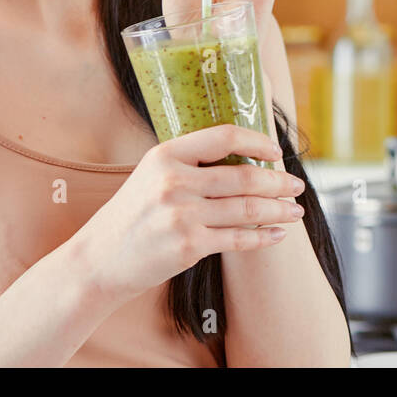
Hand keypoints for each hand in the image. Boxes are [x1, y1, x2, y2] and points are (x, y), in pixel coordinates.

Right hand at [75, 124, 305, 301]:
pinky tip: (277, 234)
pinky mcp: (189, 246)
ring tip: (295, 211)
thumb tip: (241, 157)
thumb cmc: (131, 216)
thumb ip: (189, 164)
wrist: (98, 260)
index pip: (224, 136)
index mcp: (166, 155)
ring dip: (279, 210)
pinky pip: (239, 239)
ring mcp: (182, 215)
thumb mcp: (151, 175)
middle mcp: (175, 181)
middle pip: (244, 177)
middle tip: (297, 185)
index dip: (257, 141)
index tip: (276, 150)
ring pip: (247, 209)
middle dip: (279, 182)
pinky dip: (264, 237)